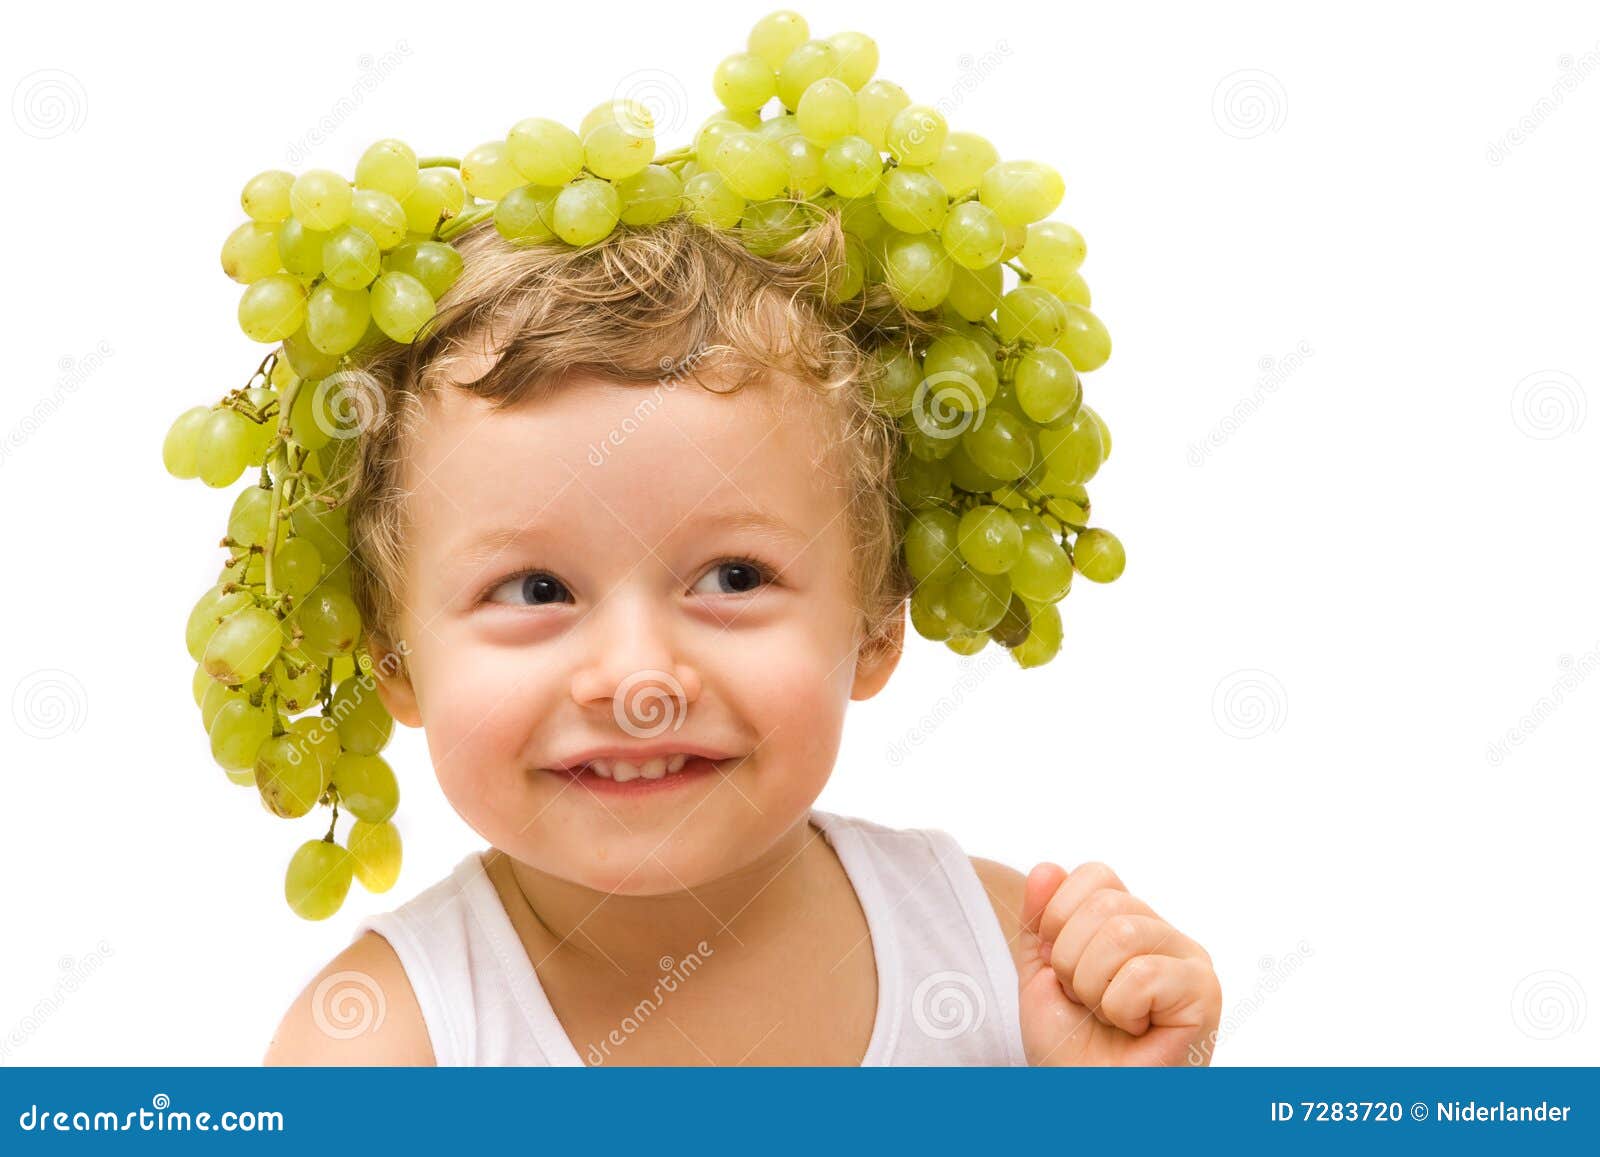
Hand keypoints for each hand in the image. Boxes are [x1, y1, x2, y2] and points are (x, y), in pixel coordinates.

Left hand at [1017, 861, 1221, 1065]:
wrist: (1087, 1098)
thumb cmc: (1070, 1047)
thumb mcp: (1041, 974)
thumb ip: (1040, 921)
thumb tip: (1046, 868)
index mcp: (1129, 920)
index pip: (1095, 874)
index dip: (1058, 917)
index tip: (1058, 968)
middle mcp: (1164, 933)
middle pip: (1106, 904)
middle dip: (1072, 960)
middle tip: (1083, 1000)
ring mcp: (1189, 960)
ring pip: (1123, 934)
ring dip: (1093, 986)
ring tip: (1107, 1016)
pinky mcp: (1205, 991)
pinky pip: (1143, 974)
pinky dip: (1120, 1008)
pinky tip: (1135, 1030)